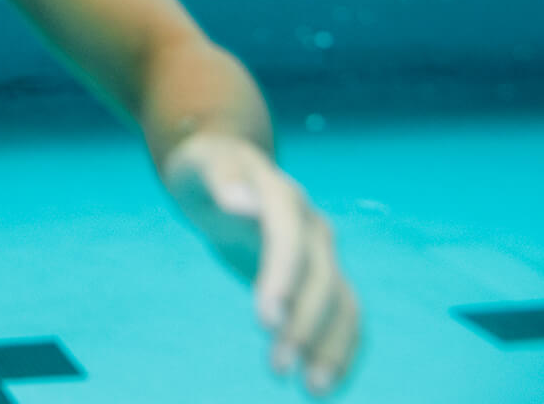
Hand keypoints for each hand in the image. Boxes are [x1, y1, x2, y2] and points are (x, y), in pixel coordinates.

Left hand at [161, 130, 360, 396]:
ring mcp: (321, 252)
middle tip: (277, 368)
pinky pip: (344, 314)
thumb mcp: (199, 163)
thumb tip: (239, 201)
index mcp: (280, 194)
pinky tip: (326, 383)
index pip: (287, 236)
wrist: (228, 168)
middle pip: (319, 276)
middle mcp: (310, 225)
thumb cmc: (206, 167)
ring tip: (313, 390)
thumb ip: (219, 176)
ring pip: (342, 300)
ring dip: (332, 345)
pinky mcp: (321, 276)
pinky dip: (342, 348)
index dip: (282, 276)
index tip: (264, 319)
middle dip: (303, 323)